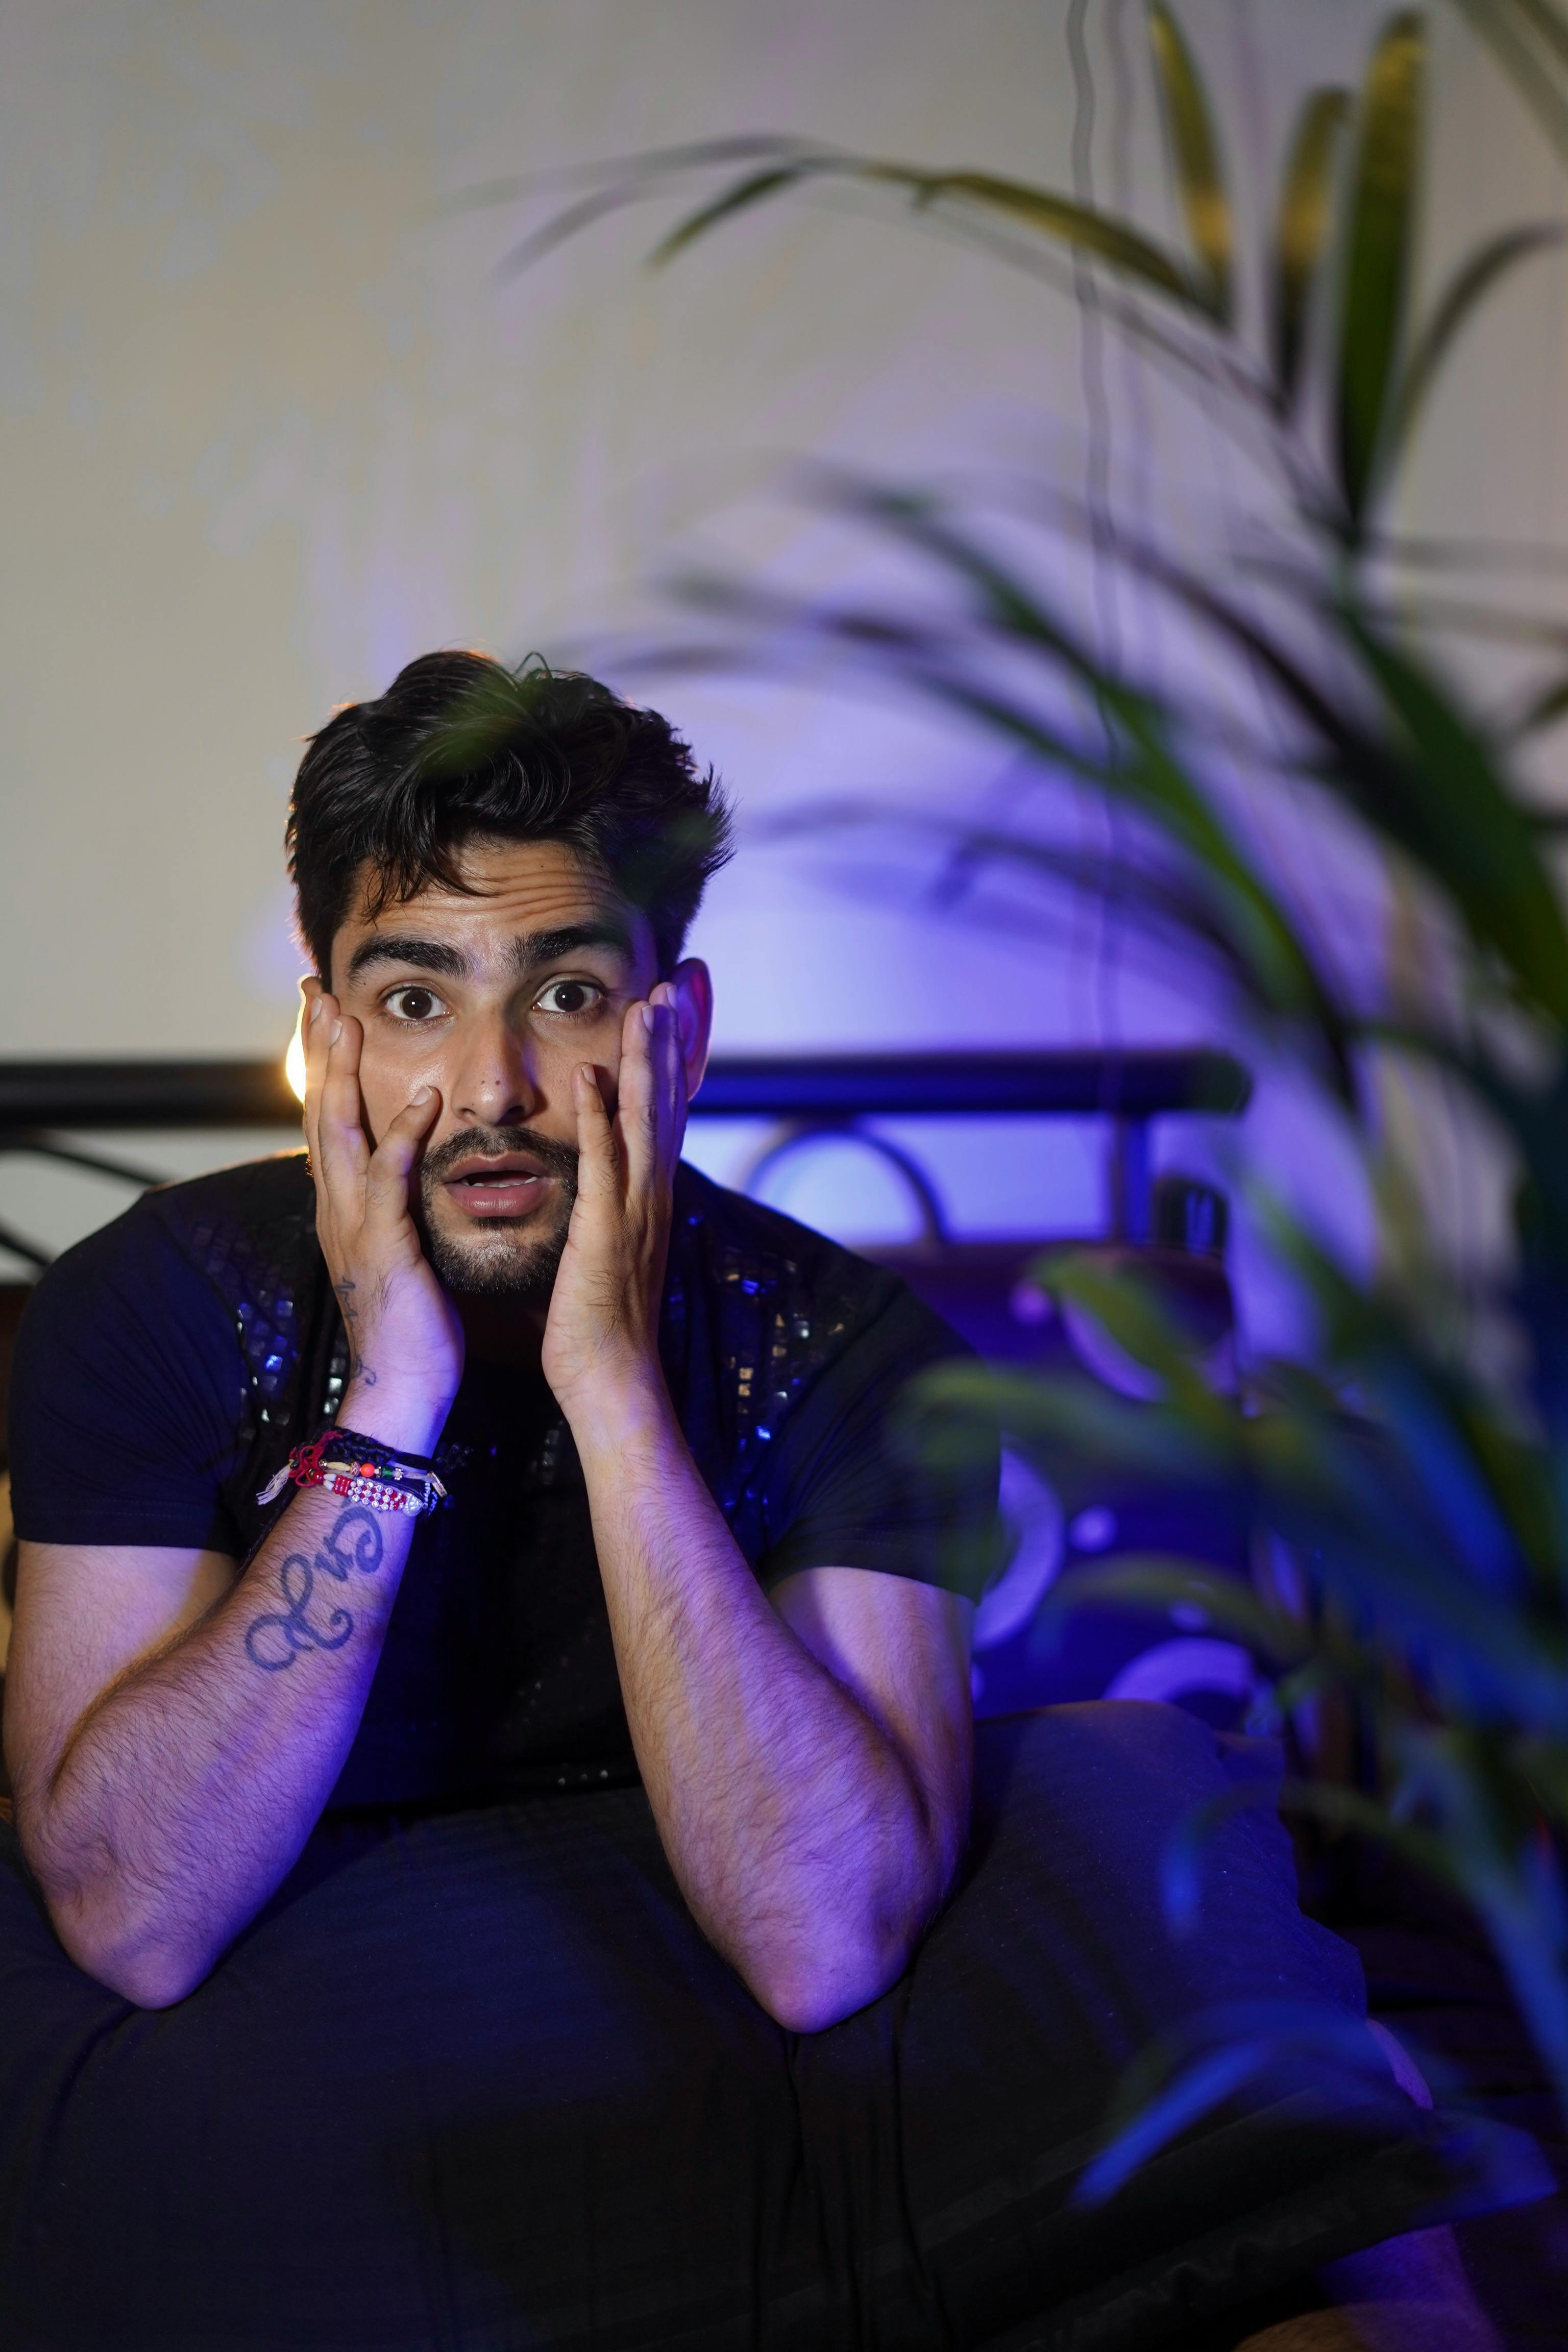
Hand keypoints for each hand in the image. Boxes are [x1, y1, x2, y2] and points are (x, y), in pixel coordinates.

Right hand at [302, 990, 463, 1451]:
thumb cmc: (412, 1324)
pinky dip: (400, 1136)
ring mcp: (354, 1227)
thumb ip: (392, 1206)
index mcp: (342, 1208)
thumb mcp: (397, 1250)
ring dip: (344, 1074)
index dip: (323, 1064)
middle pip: (319, 1111)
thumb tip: (396, 1171)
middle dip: (316, 1048)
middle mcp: (337, 1209)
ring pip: (341, 1134)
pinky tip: (423, 1098)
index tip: (324, 1011)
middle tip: (315, 990)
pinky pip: (388, 1182)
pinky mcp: (385, 1249)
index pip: (327, 1120)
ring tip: (349, 1017)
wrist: (404, 1391)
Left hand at [541, 983, 685, 1426]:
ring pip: (646, 1120)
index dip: (674, 1059)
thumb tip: (603, 1179)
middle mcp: (653, 1195)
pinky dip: (600, 1118)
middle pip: (669, 1102)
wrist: (611, 1379)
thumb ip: (609, 1207)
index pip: (669, 1113)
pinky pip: (604, 1164)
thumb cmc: (599, 1323)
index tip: (676, 1008)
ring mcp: (635, 1211)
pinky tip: (591, 1076)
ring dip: (646, 1060)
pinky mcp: (607, 1231)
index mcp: (651, 1197)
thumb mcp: (608, 1251)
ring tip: (645, 1003)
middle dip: (672, 1041)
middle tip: (674, 983)